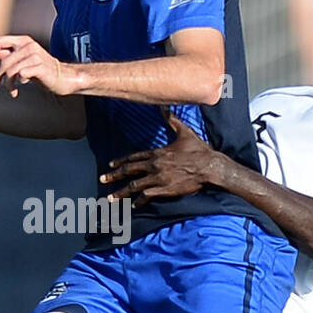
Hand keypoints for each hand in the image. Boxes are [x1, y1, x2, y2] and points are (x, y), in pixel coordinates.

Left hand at [0, 34, 73, 96]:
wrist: (62, 78)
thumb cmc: (39, 70)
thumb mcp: (22, 61)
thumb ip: (10, 56)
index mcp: (23, 41)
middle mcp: (29, 45)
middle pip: (3, 61)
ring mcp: (35, 55)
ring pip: (10, 70)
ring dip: (7, 84)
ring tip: (11, 91)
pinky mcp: (40, 66)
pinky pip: (21, 74)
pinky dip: (17, 83)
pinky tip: (20, 88)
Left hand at [100, 109, 217, 204]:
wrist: (210, 166)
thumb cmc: (199, 150)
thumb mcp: (184, 132)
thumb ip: (172, 120)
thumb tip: (164, 107)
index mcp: (157, 152)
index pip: (134, 157)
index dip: (121, 162)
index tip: (111, 165)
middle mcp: (154, 165)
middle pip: (129, 171)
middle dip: (114, 176)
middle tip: (102, 180)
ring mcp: (158, 178)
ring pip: (134, 186)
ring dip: (121, 193)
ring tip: (111, 198)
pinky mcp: (164, 189)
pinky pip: (146, 196)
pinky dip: (139, 201)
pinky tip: (133, 205)